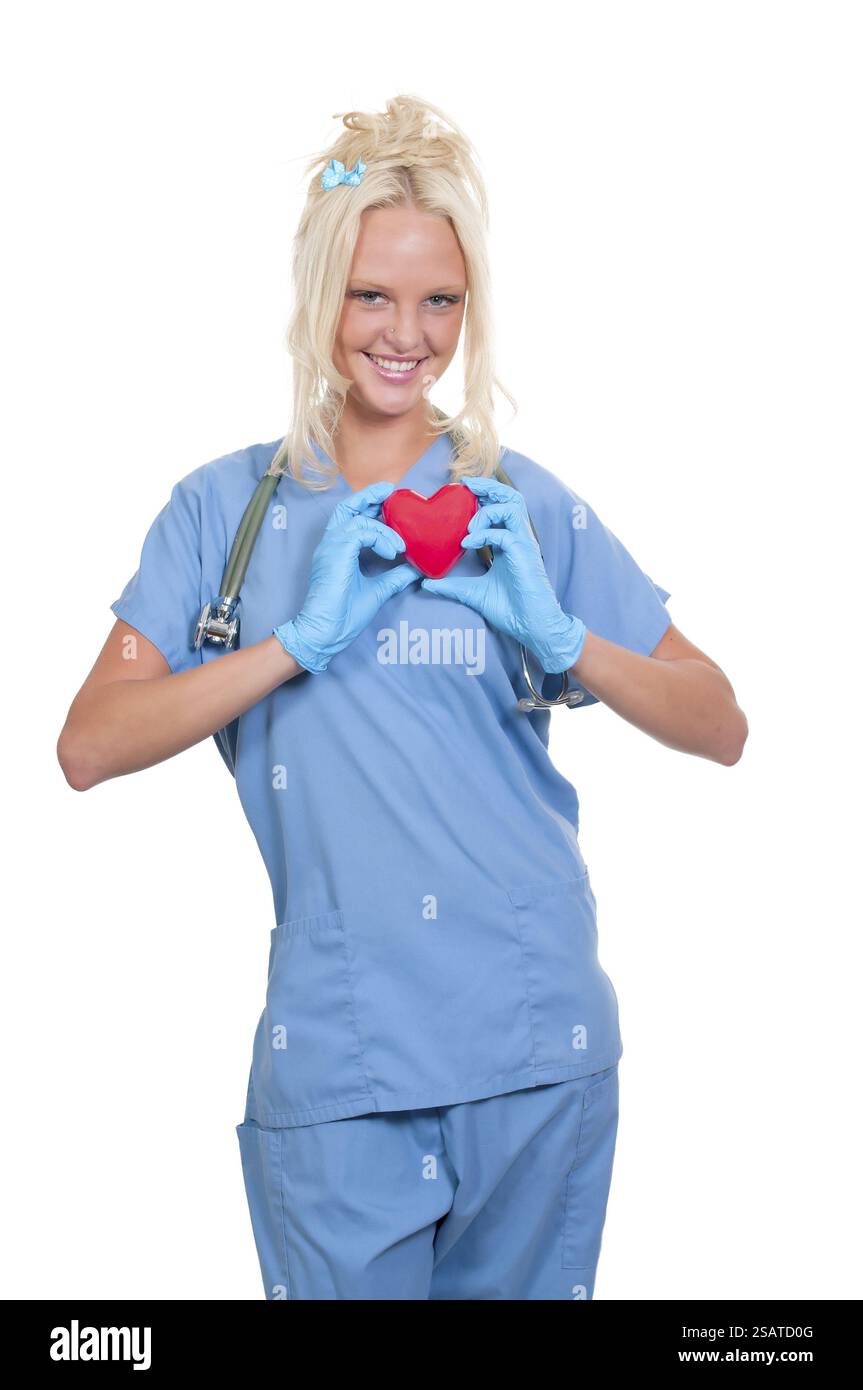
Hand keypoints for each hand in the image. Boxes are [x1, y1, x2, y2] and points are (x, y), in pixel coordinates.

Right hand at [273, 481, 418, 672]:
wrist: (326, 631)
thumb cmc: (344, 615)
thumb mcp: (377, 591)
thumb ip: (394, 577)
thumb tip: (416, 569)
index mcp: (337, 551)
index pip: (352, 518)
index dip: (369, 507)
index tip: (389, 504)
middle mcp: (331, 544)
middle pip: (347, 507)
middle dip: (369, 496)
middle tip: (390, 491)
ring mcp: (331, 547)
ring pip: (359, 520)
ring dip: (384, 529)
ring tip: (400, 546)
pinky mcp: (336, 551)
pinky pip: (362, 532)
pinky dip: (380, 539)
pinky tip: (390, 553)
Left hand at [421, 476, 586, 673]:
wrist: (531, 627)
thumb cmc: (510, 609)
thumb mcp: (472, 593)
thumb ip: (451, 585)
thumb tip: (425, 583)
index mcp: (508, 543)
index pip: (500, 508)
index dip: (484, 495)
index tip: (462, 489)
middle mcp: (518, 539)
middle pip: (511, 498)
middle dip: (489, 487)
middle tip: (467, 485)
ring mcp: (524, 545)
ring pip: (512, 507)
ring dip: (486, 511)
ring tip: (468, 526)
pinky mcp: (525, 555)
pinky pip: (505, 534)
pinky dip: (485, 534)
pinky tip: (468, 542)